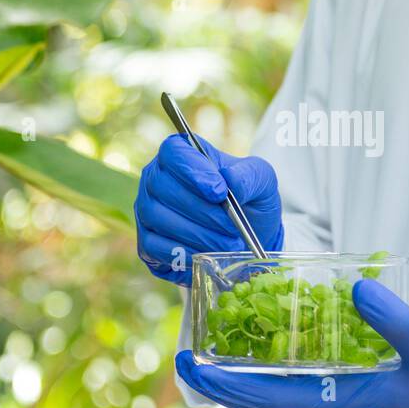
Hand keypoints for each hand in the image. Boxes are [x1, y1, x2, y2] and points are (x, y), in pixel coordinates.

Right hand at [136, 134, 283, 284]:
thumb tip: (230, 181)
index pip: (173, 151)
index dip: (193, 171)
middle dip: (201, 211)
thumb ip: (249, 175)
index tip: (220, 192)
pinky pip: (153, 247)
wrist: (245, 234)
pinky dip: (183, 253)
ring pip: (157, 218)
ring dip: (196, 234)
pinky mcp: (147, 242)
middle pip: (162, 187)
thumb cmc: (249, 198)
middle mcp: (156, 178)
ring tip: (228, 244)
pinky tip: (208, 256)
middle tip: (232, 227)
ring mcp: (147, 210)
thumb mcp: (261, 180)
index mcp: (181, 154)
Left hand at [176, 279, 408, 407]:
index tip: (191, 365)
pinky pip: (308, 406)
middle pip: (267, 406)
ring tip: (225, 358)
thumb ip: (392, 319)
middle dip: (226, 384)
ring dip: (253, 387)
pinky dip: (284, 387)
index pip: (270, 400)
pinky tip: (280, 365)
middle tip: (191, 358)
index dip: (226, 383)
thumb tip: (355, 289)